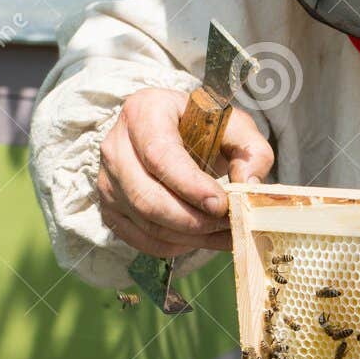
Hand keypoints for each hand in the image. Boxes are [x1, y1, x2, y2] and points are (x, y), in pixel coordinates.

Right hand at [97, 87, 274, 257]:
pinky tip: (201, 238)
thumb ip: (252, 151)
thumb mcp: (234, 127)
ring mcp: (107, 180)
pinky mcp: (109, 208)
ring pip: (147, 223)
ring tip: (222, 233)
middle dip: (193, 220)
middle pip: (148, 197)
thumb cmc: (204, 128)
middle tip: (228, 223)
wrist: (172, 132)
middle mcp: (116, 146)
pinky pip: (142, 240)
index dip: (190, 186)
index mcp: (144, 112)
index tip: (221, 204)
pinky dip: (176, 246)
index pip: (160, 156)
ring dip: (190, 237)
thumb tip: (249, 186)